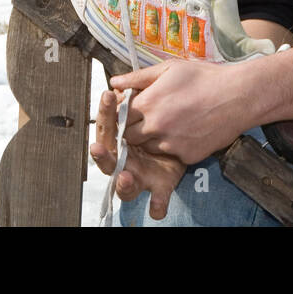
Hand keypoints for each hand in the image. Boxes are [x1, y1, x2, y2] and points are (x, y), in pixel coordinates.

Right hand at [89, 88, 186, 220]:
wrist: (195, 129)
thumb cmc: (168, 114)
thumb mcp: (154, 97)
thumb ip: (136, 90)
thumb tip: (116, 83)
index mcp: (120, 137)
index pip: (106, 127)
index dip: (105, 114)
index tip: (107, 99)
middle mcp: (125, 158)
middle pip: (107, 160)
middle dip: (102, 156)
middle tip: (98, 148)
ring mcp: (140, 174)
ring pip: (124, 186)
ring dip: (123, 184)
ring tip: (127, 177)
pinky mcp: (159, 186)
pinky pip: (156, 200)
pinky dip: (156, 206)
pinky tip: (157, 209)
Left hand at [111, 59, 254, 164]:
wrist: (238, 96)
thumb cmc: (205, 78)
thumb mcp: (169, 68)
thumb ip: (137, 77)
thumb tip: (114, 82)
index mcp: (148, 104)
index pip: (120, 116)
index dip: (124, 113)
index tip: (132, 109)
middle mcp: (156, 127)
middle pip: (130, 136)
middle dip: (135, 129)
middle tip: (150, 118)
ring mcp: (171, 144)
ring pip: (149, 147)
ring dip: (153, 138)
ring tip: (171, 122)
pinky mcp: (186, 156)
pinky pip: (171, 155)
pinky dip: (174, 146)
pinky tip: (187, 130)